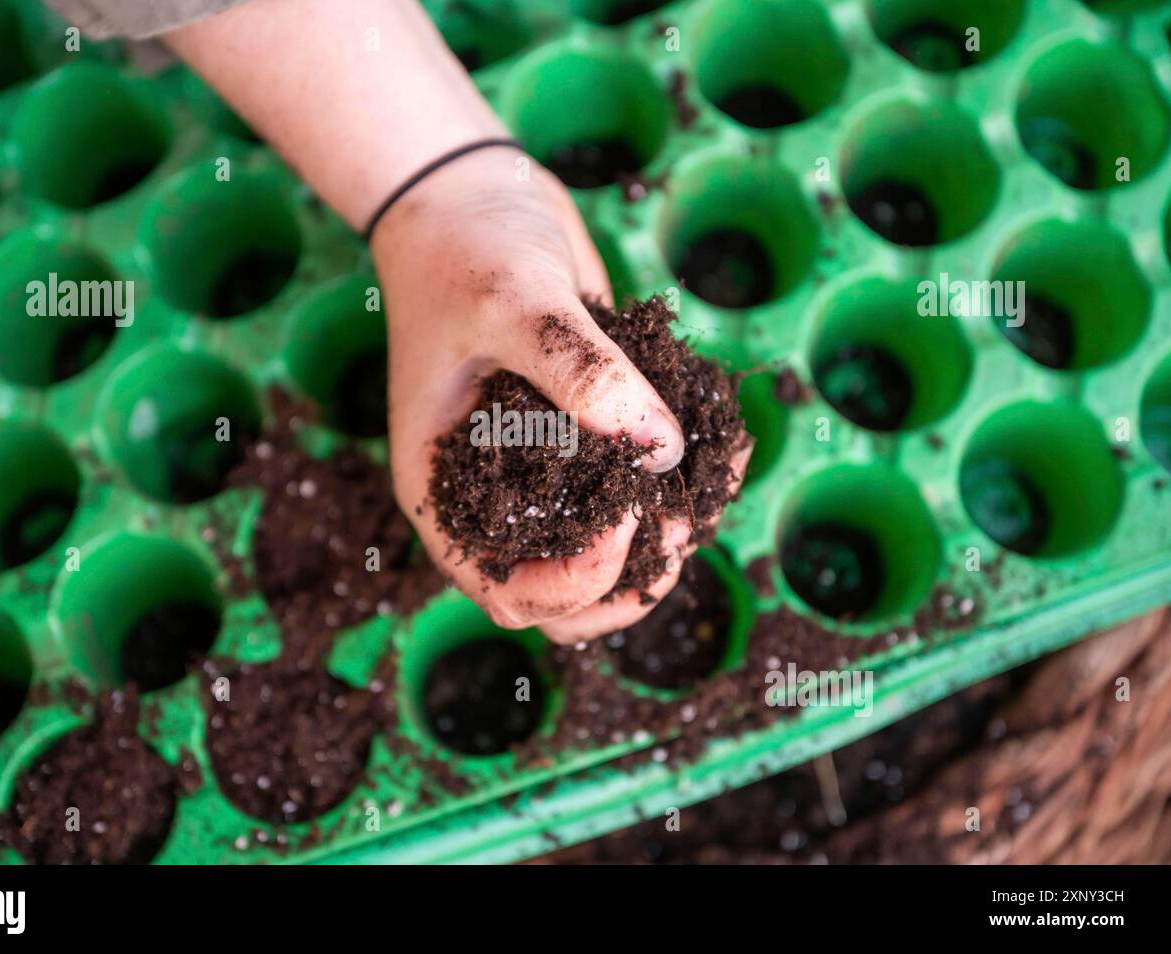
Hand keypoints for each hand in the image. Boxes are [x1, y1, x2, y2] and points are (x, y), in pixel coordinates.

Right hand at [375, 147, 749, 642]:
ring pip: (610, 556)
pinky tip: (727, 447)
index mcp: (443, 493)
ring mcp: (542, 475)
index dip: (576, 580)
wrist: (476, 197)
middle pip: (564, 600)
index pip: (509, 589)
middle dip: (632, 580)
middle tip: (683, 522)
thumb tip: (663, 451)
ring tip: (714, 484)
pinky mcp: (588, 440)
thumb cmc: (467, 249)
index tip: (626, 511)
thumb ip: (583, 374)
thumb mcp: (516, 301)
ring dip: (668, 542)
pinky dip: (687, 486)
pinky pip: (637, 493)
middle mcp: (493, 500)